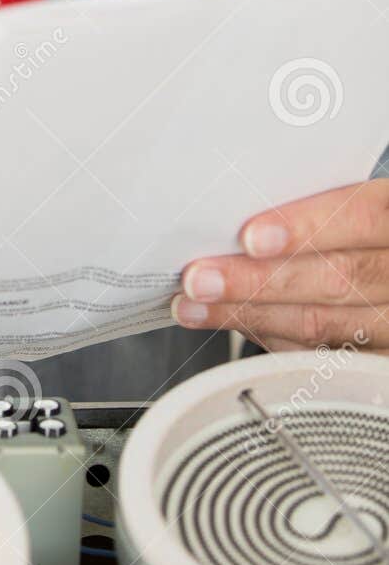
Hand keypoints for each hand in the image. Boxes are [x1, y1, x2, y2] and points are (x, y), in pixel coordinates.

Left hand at [173, 181, 388, 352]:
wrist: (387, 269)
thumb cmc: (357, 231)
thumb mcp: (347, 206)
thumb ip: (307, 210)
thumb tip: (228, 224)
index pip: (362, 218)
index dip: (306, 227)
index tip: (250, 237)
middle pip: (337, 280)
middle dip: (257, 280)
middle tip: (200, 279)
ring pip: (322, 326)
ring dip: (248, 316)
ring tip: (196, 307)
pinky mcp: (378, 359)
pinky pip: (318, 355)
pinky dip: (269, 337)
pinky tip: (233, 324)